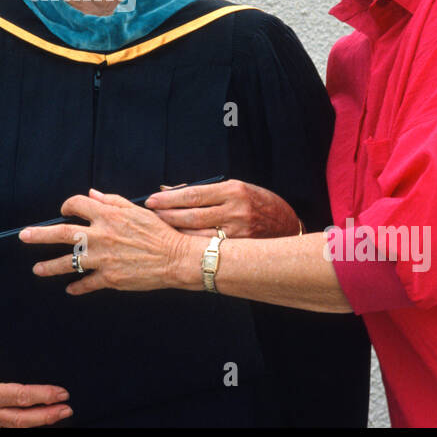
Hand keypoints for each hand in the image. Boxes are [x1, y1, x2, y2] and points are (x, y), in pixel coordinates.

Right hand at [0, 336, 71, 427]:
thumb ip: (7, 364)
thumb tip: (35, 361)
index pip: (20, 397)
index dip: (43, 396)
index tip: (61, 393)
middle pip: (21, 420)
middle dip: (47, 415)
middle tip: (67, 408)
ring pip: (14, 429)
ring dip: (38, 422)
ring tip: (57, 415)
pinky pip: (4, 429)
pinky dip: (22, 427)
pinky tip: (37, 421)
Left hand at [21, 189, 198, 295]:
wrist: (176, 258)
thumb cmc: (159, 232)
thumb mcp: (136, 210)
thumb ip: (111, 201)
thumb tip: (92, 194)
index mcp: (107, 215)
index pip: (77, 204)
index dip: (67, 206)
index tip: (64, 211)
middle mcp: (101, 236)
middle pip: (62, 234)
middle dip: (39, 235)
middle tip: (24, 236)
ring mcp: (103, 259)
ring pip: (68, 263)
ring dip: (49, 266)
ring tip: (37, 269)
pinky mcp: (109, 278)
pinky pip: (87, 284)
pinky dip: (77, 287)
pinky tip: (70, 289)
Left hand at [143, 179, 302, 237]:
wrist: (287, 225)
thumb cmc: (256, 202)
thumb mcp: (234, 188)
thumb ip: (206, 191)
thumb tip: (171, 191)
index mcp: (232, 190)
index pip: (193, 194)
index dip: (169, 199)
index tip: (151, 199)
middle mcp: (235, 211)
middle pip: (191, 215)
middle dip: (166, 215)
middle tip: (149, 215)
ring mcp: (237, 232)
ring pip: (196, 235)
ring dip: (174, 232)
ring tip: (158, 230)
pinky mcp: (238, 249)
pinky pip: (208, 248)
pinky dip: (189, 245)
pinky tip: (177, 244)